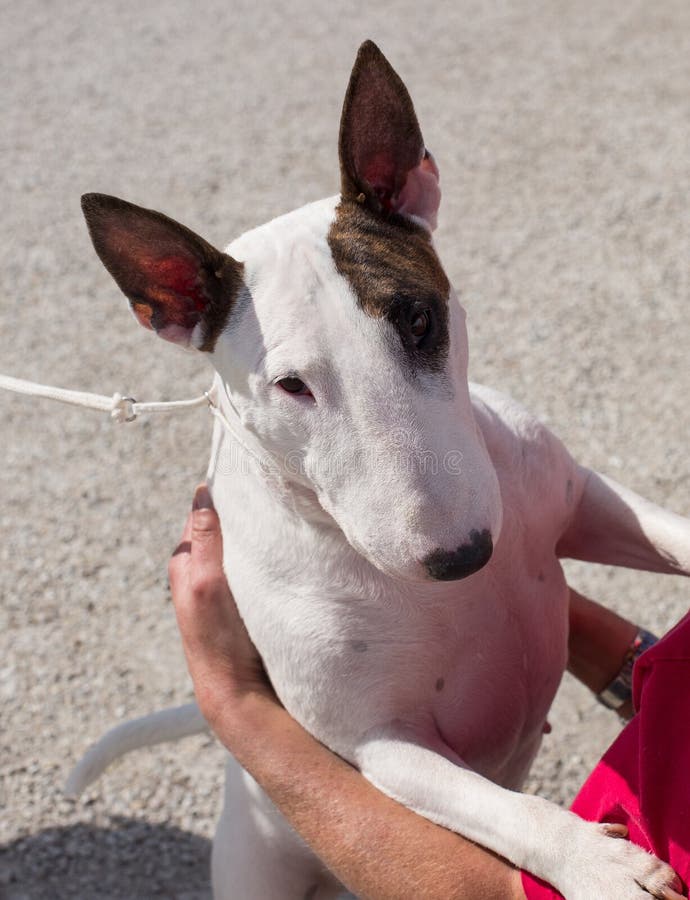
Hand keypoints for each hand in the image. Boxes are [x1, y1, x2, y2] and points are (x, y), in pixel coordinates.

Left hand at [169, 484, 276, 728]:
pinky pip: (255, 562)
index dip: (223, 492)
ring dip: (258, 531)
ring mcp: (225, 584)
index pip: (202, 512)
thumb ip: (203, 541)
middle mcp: (203, 570)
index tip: (249, 474)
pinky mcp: (245, 597)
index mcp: (186, 562)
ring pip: (241, 544)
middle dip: (243, 509)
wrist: (238, 689)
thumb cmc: (216, 639)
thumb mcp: (206, 584)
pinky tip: (284, 548)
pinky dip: (266, 551)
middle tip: (271, 491)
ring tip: (281, 514)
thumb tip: (202, 493)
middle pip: (224, 525)